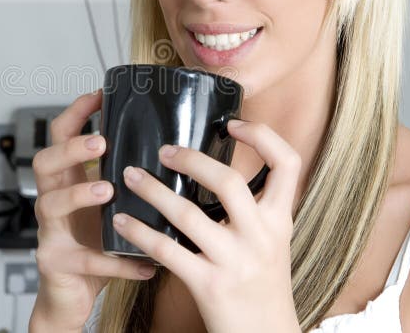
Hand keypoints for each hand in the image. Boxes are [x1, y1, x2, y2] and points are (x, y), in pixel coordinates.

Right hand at [29, 89, 157, 332]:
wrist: (72, 298)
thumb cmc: (95, 246)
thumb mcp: (111, 209)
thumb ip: (128, 183)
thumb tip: (177, 155)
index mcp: (68, 182)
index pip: (61, 137)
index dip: (75, 114)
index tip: (98, 95)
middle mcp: (53, 201)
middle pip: (44, 163)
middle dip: (70, 148)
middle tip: (99, 142)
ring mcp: (50, 232)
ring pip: (50, 205)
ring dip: (79, 195)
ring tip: (107, 191)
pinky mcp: (56, 263)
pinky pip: (84, 260)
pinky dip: (115, 262)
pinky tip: (143, 265)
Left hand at [110, 119, 302, 332]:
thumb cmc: (262, 285)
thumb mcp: (271, 242)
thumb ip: (253, 209)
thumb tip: (213, 168)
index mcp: (280, 220)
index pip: (288, 164)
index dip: (262, 136)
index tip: (233, 123)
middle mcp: (262, 236)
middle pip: (229, 182)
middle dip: (192, 160)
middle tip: (164, 150)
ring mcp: (235, 261)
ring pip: (188, 214)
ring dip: (153, 191)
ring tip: (130, 176)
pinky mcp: (209, 284)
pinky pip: (166, 250)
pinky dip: (139, 232)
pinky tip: (121, 222)